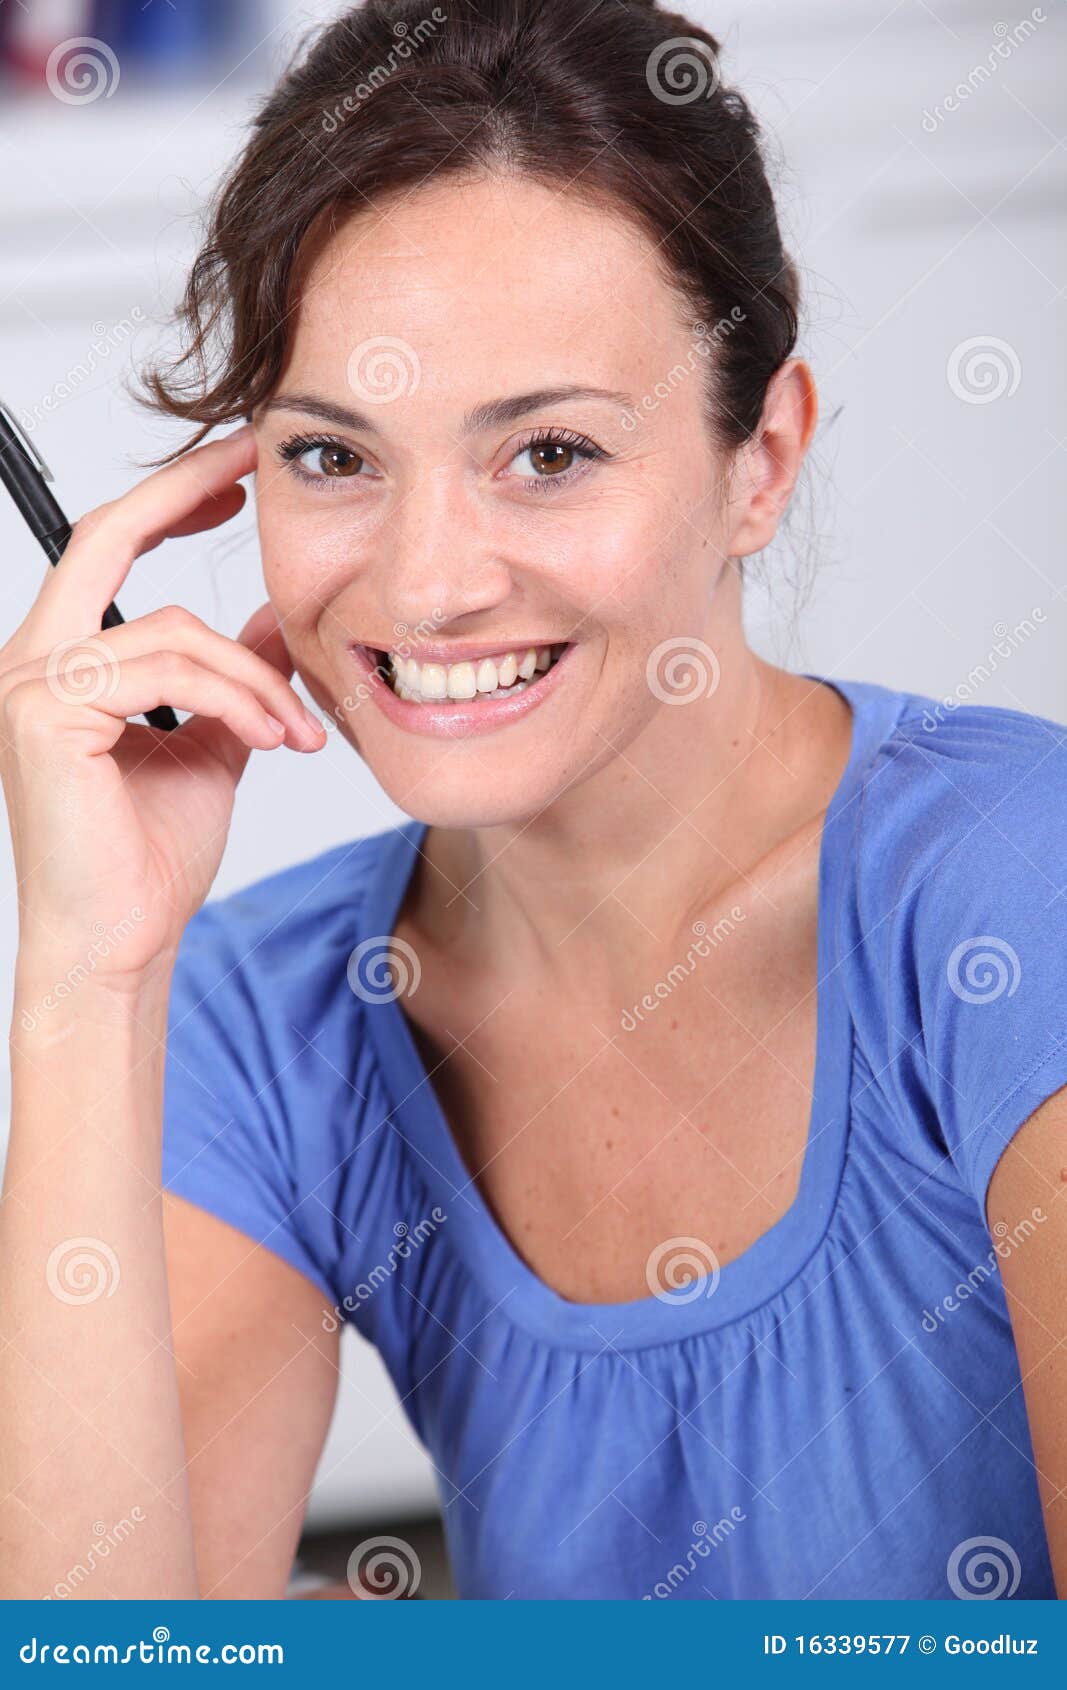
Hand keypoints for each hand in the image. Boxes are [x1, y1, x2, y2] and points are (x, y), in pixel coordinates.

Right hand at [0, 425, 324, 983]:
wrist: (122, 941)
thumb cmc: (151, 856)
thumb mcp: (216, 743)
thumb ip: (237, 676)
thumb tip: (279, 615)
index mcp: (64, 663)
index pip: (109, 547)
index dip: (170, 496)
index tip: (235, 470)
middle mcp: (32, 662)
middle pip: (108, 536)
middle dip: (184, 490)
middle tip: (254, 466)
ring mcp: (31, 686)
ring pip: (176, 630)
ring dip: (256, 677)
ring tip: (297, 730)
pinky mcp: (49, 718)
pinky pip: (170, 674)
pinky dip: (238, 700)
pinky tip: (272, 740)